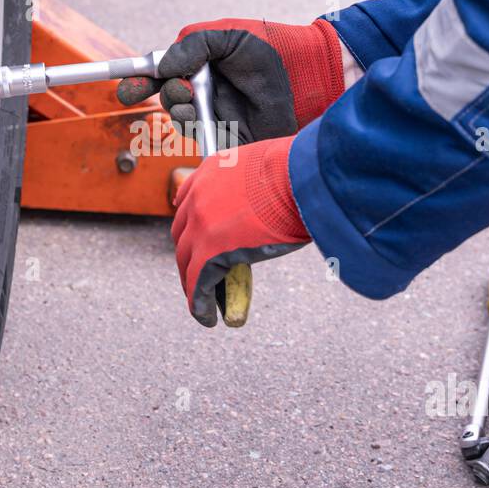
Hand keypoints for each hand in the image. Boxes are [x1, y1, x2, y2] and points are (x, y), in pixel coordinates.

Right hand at [117, 17, 345, 144]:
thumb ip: (195, 44)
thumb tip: (165, 66)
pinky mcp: (224, 135)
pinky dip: (189, 122)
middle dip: (149, 92)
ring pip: (176, 114)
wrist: (305, 80)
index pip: (163, 71)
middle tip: (137, 92)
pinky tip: (196, 112)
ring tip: (187, 95)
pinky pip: (196, 132)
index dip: (141, 77)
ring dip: (172, 104)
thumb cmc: (272, 54)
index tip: (127, 83)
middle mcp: (205, 89)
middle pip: (164, 94)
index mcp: (203, 64)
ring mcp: (214, 112)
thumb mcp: (231, 38)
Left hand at [171, 136, 308, 325]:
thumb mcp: (270, 171)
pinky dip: (200, 303)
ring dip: (193, 283)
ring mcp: (201, 223)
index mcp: (213, 170)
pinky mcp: (209, 251)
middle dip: (190, 256)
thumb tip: (276, 203)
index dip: (192, 225)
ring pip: (187, 261)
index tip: (196, 239)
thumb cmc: (302, 172)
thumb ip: (258, 187)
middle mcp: (199, 194)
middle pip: (184, 234)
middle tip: (201, 275)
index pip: (189, 200)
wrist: (304, 176)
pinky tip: (207, 317)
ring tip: (204, 303)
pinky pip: (198, 282)